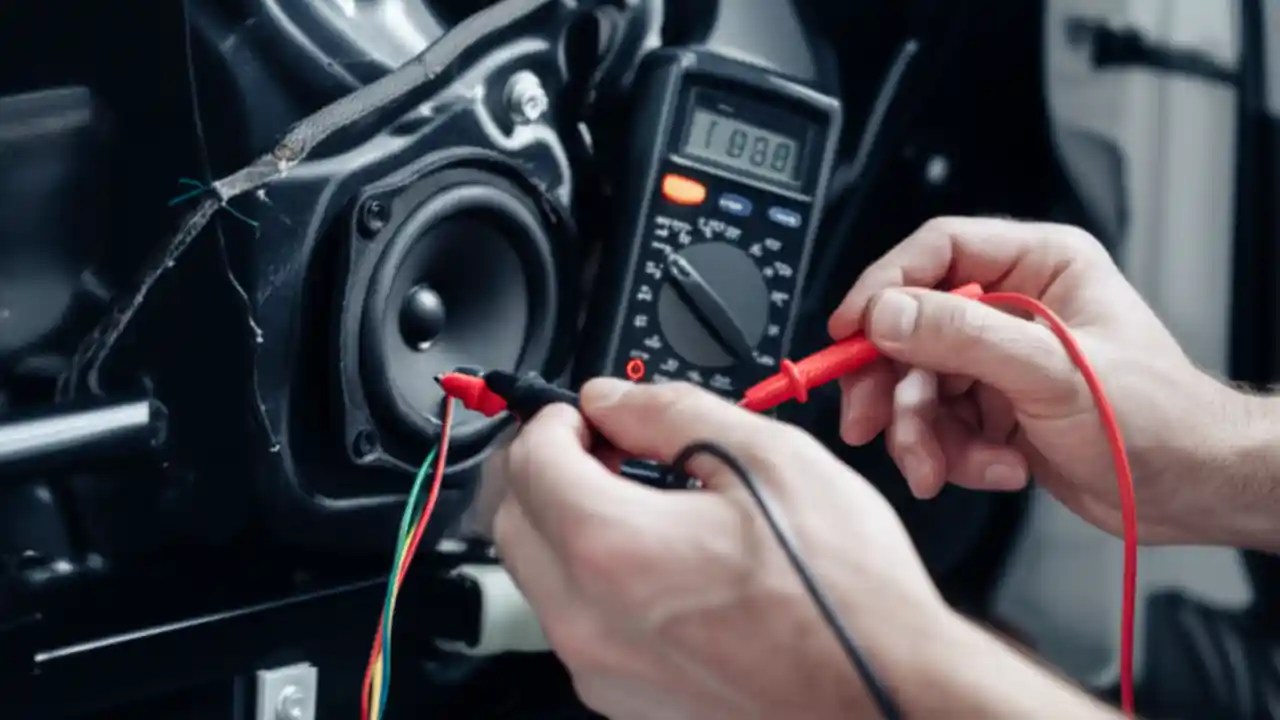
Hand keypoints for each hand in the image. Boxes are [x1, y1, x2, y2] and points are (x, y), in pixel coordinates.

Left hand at [495, 378, 1116, 717]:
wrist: (886, 695)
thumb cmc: (844, 594)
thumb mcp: (767, 459)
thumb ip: (669, 411)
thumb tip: (611, 399)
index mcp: (610, 548)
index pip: (531, 457)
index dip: (557, 417)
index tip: (593, 413)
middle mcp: (587, 621)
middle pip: (515, 518)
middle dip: (551, 469)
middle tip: (610, 450)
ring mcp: (601, 670)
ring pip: (539, 574)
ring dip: (569, 524)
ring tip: (645, 504)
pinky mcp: (624, 700)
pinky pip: (577, 623)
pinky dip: (594, 580)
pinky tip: (663, 562)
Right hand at [828, 216, 1237, 542]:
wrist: (1192, 491)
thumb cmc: (1158, 419)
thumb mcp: (1052, 372)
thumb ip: (962, 336)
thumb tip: (886, 313)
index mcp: (1038, 266)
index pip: (936, 252)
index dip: (884, 287)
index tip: (848, 329)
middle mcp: (1013, 306)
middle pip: (912, 327)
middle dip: (891, 385)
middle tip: (867, 421)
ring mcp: (1000, 359)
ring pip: (918, 386)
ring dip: (923, 435)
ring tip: (942, 469)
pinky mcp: (994, 408)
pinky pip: (940, 425)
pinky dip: (955, 456)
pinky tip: (997, 470)